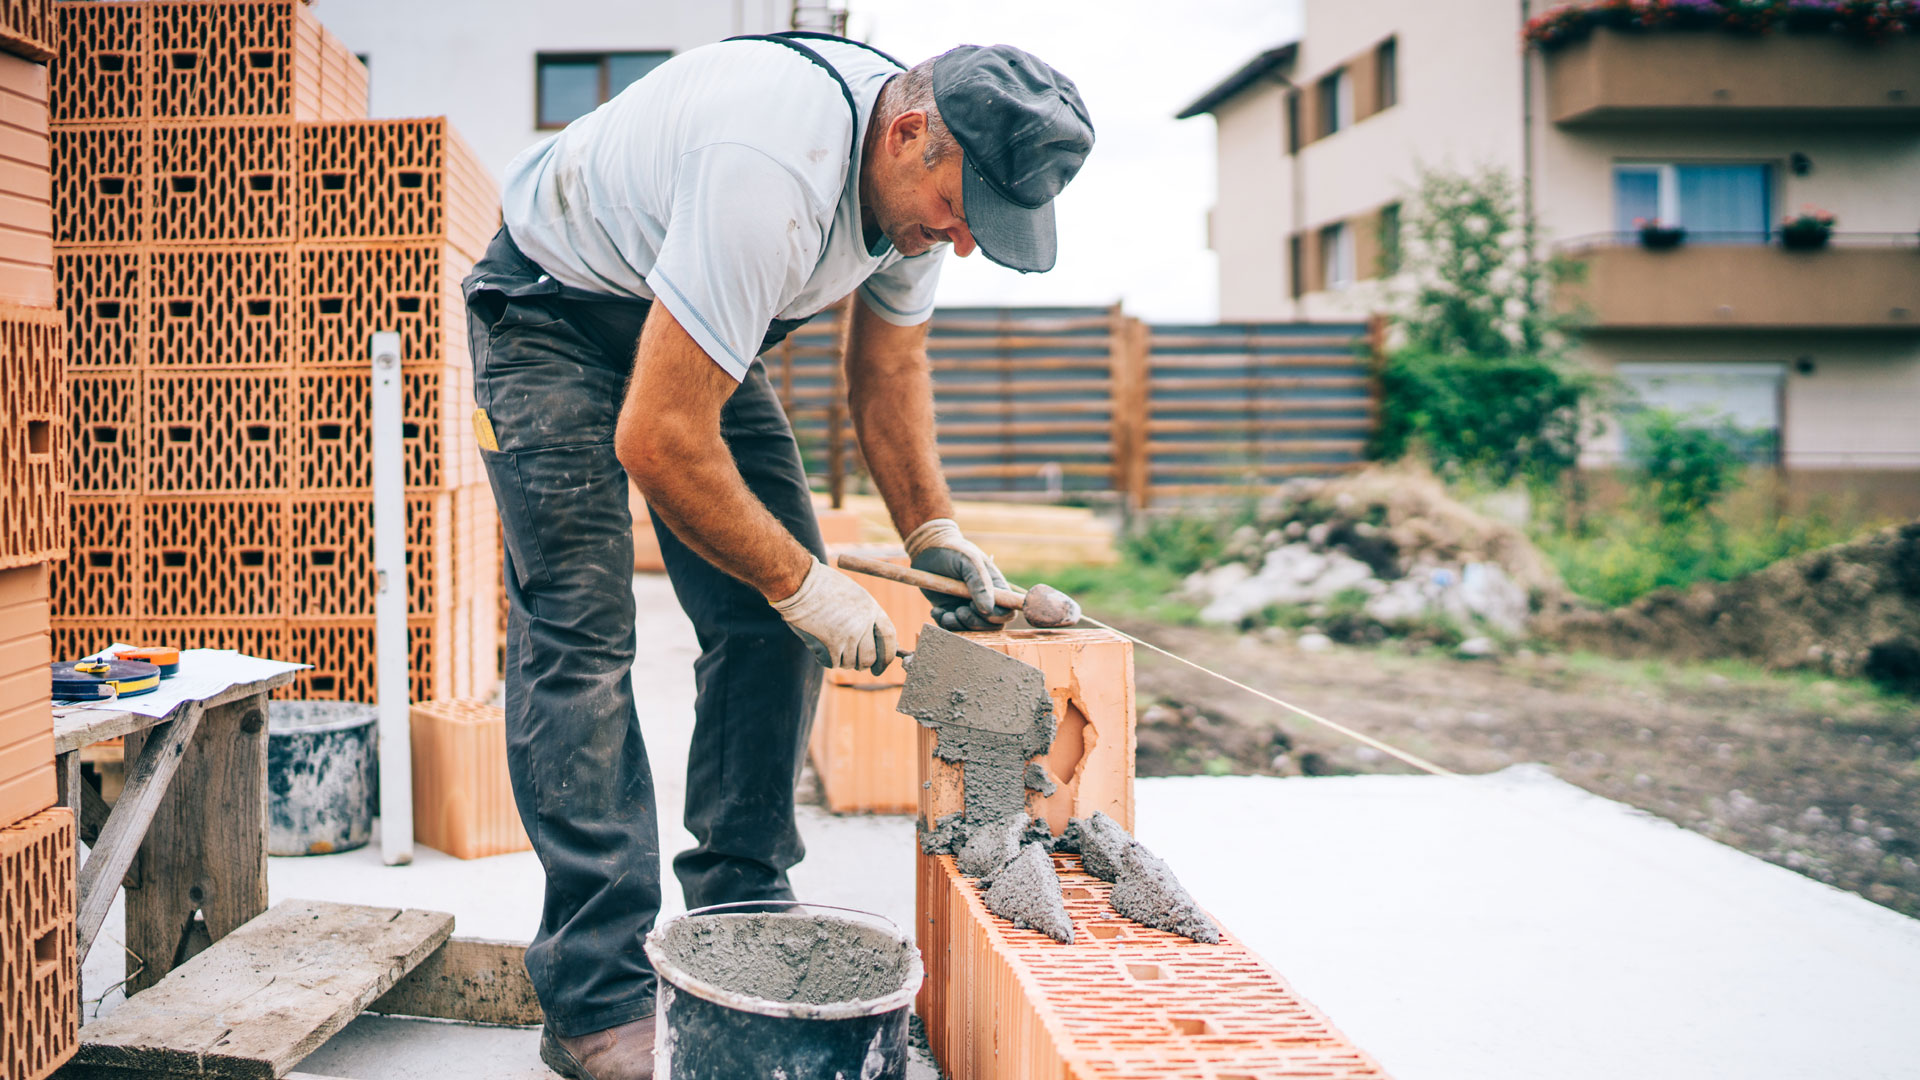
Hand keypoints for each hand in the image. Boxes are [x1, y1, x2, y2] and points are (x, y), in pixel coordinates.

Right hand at [771, 560, 897, 674]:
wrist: (800, 584)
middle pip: (870, 657)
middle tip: (855, 665)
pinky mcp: (831, 644)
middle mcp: (863, 624)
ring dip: (841, 660)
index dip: (886, 656)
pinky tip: (819, 648)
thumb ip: (865, 616)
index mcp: (871, 608)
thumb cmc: (823, 586)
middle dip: (863, 665)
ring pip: (850, 663)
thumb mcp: (853, 595)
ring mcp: (848, 635)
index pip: (889, 638)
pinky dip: (826, 660)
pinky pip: (833, 663)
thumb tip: (873, 641)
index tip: (879, 667)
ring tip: (831, 647)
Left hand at [904, 518, 1015, 631]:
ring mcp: (966, 607)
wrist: (928, 549)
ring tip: (946, 613)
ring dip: (959, 626)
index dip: (996, 617)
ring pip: (971, 630)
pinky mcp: (949, 611)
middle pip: (990, 626)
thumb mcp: (969, 562)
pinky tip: (936, 611)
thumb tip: (988, 609)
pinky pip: (951, 628)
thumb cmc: (954, 551)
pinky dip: (944, 623)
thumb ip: (980, 584)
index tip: (977, 607)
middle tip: (960, 611)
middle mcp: (984, 600)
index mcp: (995, 588)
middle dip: (975, 623)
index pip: (1006, 612)